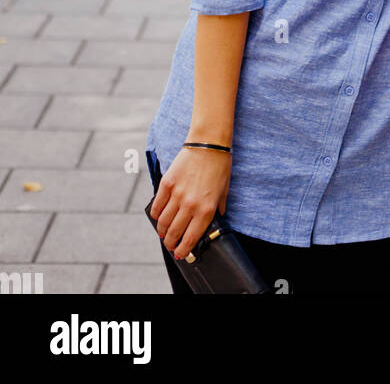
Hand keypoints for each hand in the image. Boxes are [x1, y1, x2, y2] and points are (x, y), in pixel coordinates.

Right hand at [148, 146, 231, 260]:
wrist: (209, 143)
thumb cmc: (219, 166)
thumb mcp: (224, 191)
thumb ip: (219, 209)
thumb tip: (216, 222)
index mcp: (206, 209)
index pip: (191, 238)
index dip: (184, 250)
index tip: (181, 254)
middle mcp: (190, 205)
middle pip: (174, 233)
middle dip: (171, 243)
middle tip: (170, 245)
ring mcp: (177, 194)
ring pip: (163, 222)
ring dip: (162, 231)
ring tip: (164, 233)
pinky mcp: (167, 183)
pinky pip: (157, 206)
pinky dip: (156, 214)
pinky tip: (158, 217)